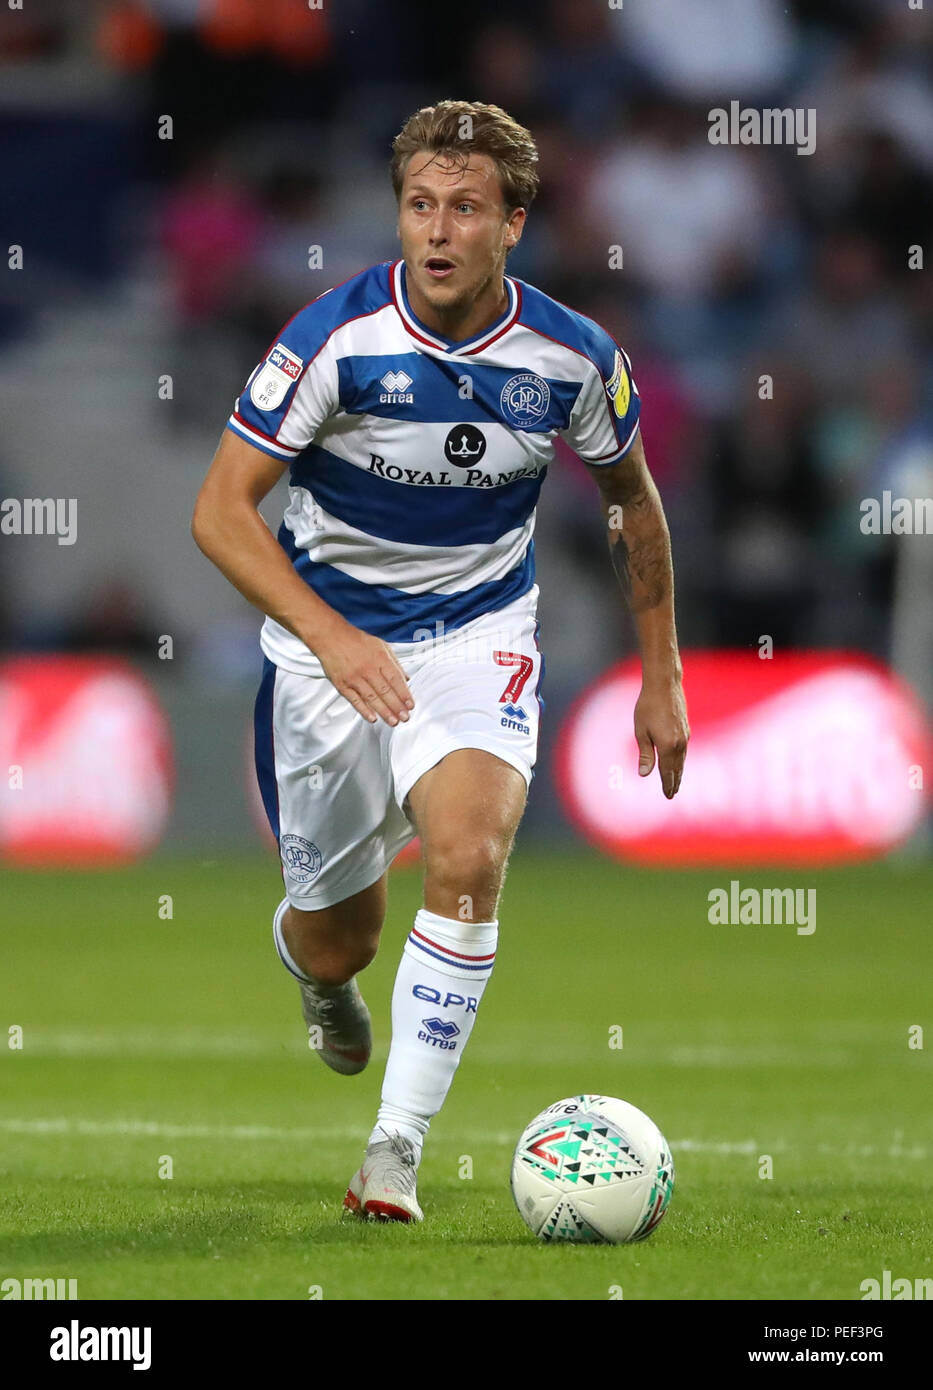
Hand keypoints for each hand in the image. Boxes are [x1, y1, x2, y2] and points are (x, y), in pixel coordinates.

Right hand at [314, 622, 413, 726]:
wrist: (331, 637)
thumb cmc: (356, 640)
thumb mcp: (381, 645)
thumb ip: (395, 663)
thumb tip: (406, 678)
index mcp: (380, 658)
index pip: (396, 680)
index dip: (404, 694)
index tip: (410, 705)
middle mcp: (368, 669)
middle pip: (385, 691)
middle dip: (397, 707)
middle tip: (405, 718)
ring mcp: (354, 678)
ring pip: (372, 698)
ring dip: (384, 712)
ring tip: (393, 722)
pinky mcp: (342, 684)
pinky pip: (355, 700)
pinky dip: (364, 710)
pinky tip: (372, 718)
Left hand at [634, 677, 688, 798]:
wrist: (664, 685)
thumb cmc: (647, 706)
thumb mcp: (641, 731)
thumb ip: (645, 754)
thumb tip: (644, 774)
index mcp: (667, 746)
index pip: (667, 771)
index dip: (667, 784)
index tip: (668, 796)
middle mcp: (679, 743)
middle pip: (677, 768)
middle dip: (674, 782)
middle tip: (672, 794)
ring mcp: (685, 736)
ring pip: (682, 760)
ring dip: (679, 772)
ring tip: (676, 782)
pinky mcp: (686, 728)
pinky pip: (684, 750)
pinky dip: (681, 760)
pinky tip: (679, 762)